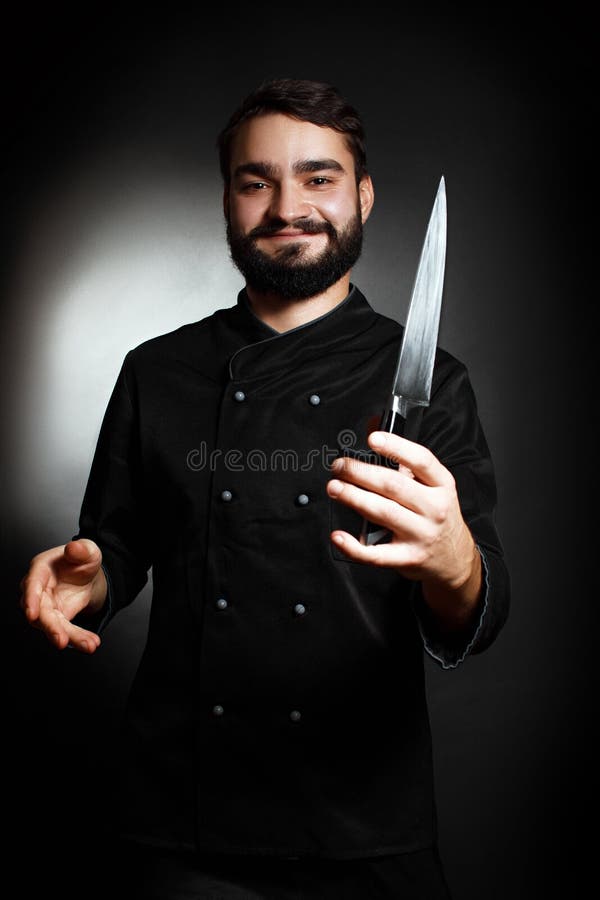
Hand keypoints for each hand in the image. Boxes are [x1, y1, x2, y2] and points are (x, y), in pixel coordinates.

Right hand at [19, 539, 106, 652]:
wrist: (87, 575)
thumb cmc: (81, 560)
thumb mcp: (88, 550)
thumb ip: (82, 549)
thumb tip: (73, 548)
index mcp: (41, 569)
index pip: (32, 585)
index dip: (31, 599)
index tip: (32, 614)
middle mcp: (38, 591)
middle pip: (39, 613)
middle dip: (51, 628)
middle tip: (62, 641)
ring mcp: (45, 608)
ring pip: (52, 626)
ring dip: (70, 637)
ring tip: (88, 644)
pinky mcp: (56, 620)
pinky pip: (65, 631)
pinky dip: (78, 638)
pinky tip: (90, 643)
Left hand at [327, 431, 480, 624]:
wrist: (453, 556)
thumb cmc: (435, 513)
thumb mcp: (431, 483)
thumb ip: (402, 457)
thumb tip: (373, 425)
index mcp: (441, 484)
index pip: (421, 460)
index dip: (396, 447)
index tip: (372, 438)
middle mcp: (434, 508)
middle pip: (393, 485)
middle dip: (361, 472)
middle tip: (339, 466)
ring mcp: (421, 535)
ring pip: (383, 513)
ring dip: (353, 498)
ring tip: (334, 487)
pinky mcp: (407, 558)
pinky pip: (376, 554)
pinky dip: (353, 546)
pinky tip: (338, 536)